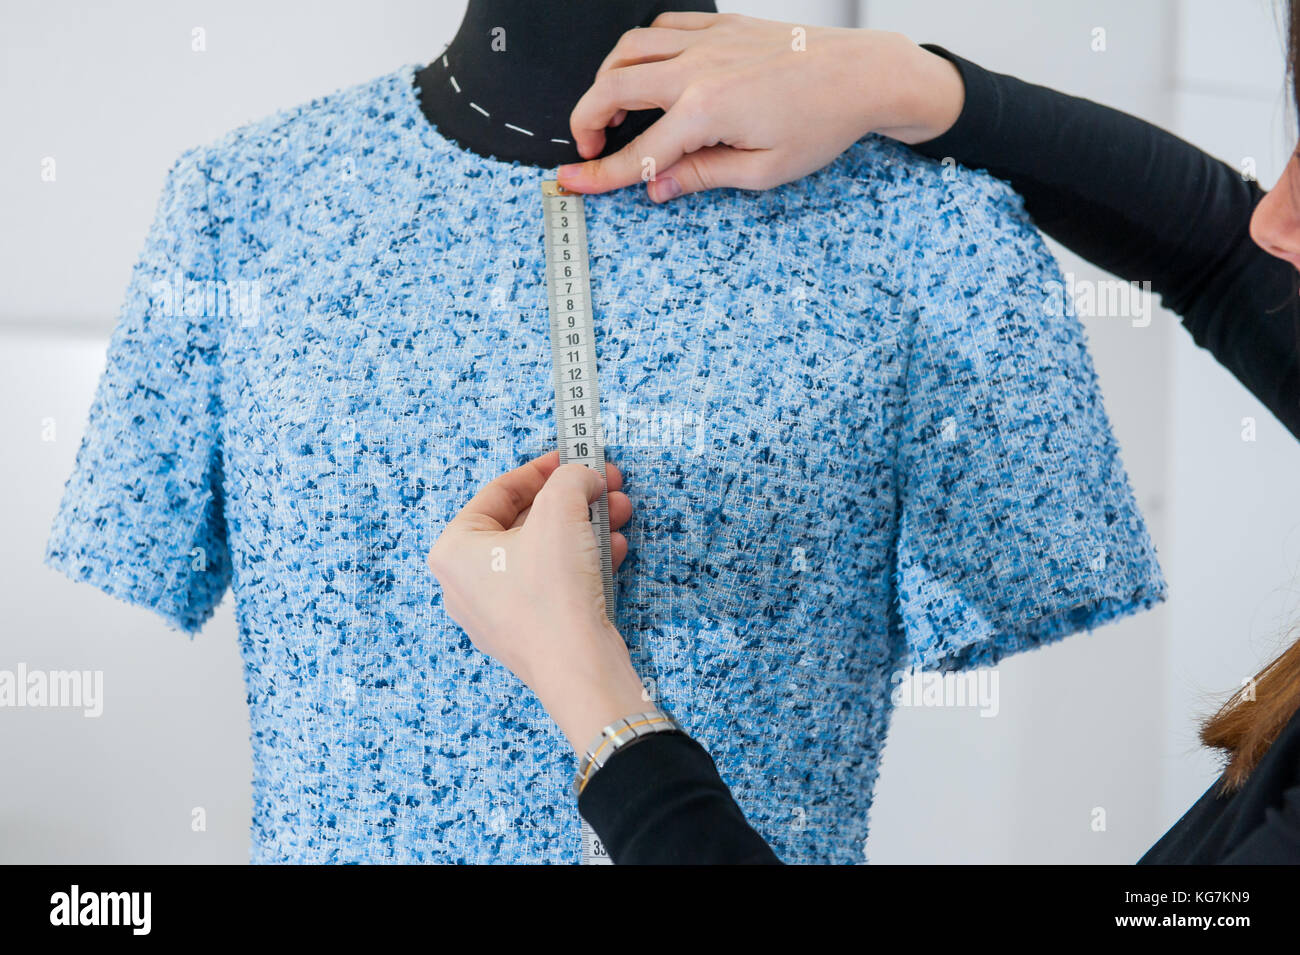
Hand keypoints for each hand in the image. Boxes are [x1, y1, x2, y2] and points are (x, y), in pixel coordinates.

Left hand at [427, 451, 647, 751]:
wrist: (578, 667)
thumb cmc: (552, 592)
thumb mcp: (561, 512)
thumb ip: (569, 478)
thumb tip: (583, 476)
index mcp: (454, 550)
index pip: (498, 492)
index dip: (541, 469)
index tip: (571, 459)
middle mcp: (465, 583)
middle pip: (525, 522)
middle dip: (572, 500)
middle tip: (605, 485)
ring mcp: (495, 612)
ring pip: (543, 552)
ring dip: (584, 527)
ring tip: (619, 514)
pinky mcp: (527, 632)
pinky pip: (552, 583)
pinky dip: (582, 561)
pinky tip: (614, 549)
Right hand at [557, 12, 963, 200]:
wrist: (862, 75)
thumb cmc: (822, 122)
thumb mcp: (762, 171)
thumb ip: (701, 176)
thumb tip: (659, 186)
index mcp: (707, 112)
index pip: (637, 150)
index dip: (599, 174)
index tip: (571, 183)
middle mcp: (698, 69)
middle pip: (612, 88)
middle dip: (586, 122)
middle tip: (589, 150)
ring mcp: (707, 40)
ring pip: (627, 49)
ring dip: (607, 81)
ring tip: (612, 112)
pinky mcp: (720, 25)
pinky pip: (661, 27)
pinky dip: (640, 50)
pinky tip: (648, 74)